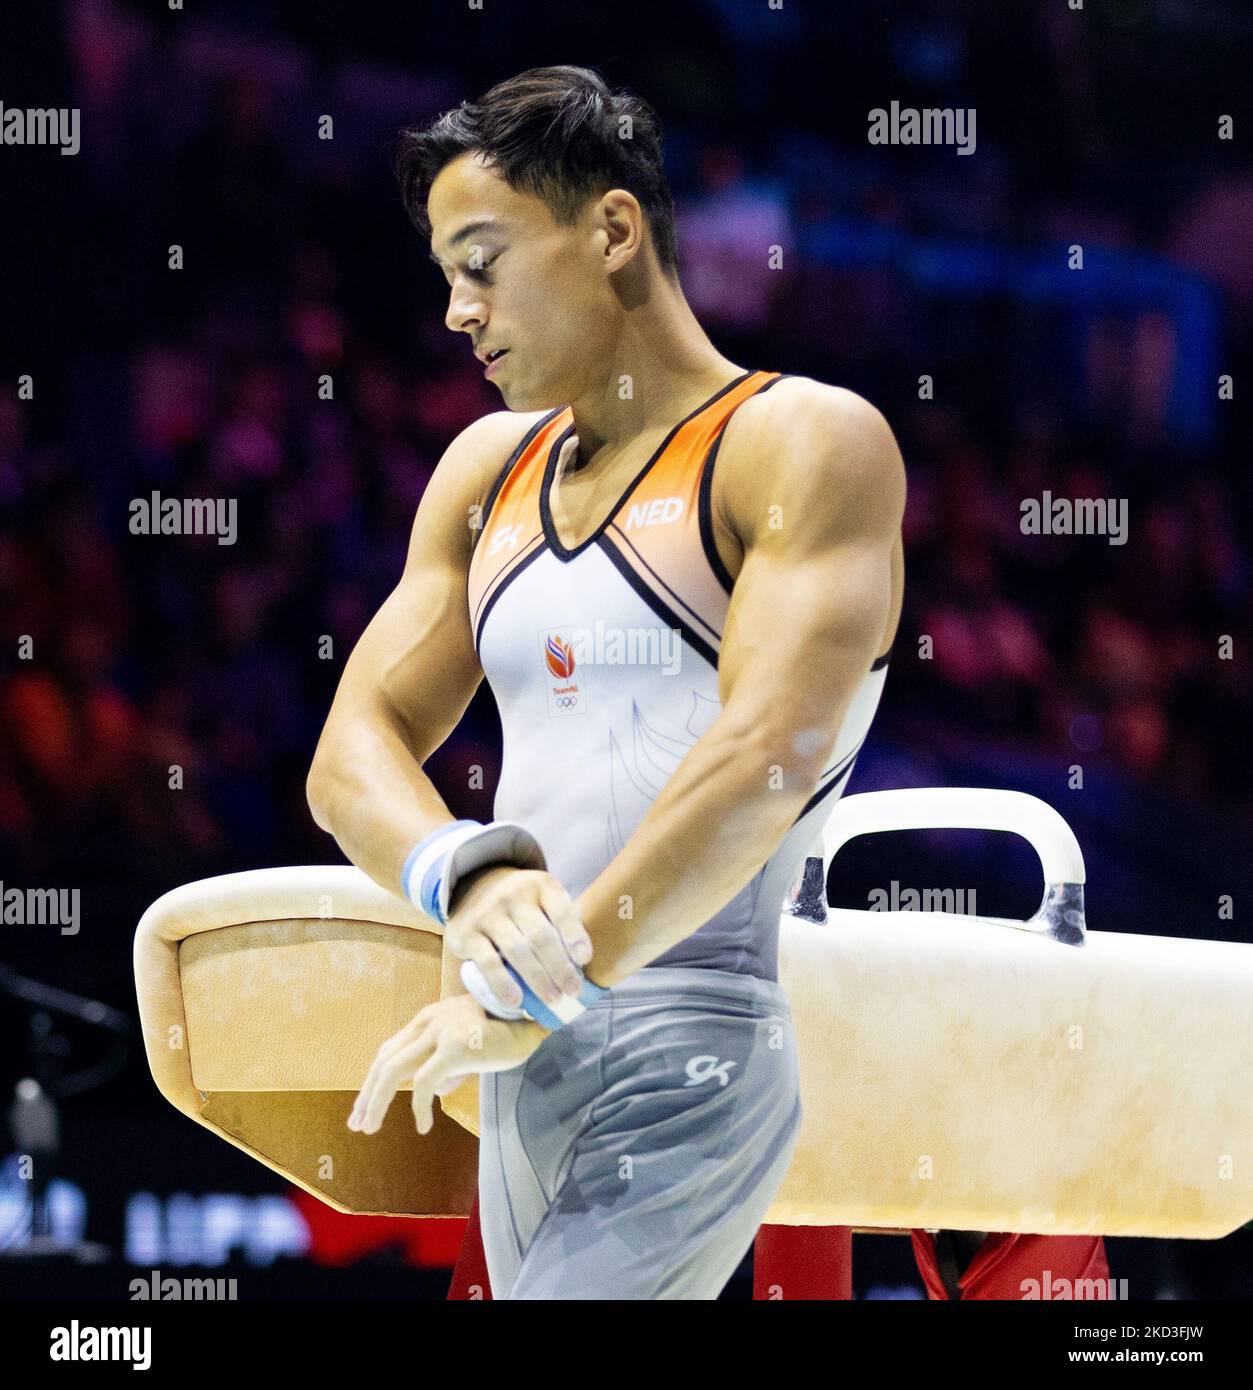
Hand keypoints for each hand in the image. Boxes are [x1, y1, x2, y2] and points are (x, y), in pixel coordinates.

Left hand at [348, 994, 547, 1136]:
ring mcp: (441, 1031)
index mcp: (430, 1017)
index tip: (365, 1107)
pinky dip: (419, 1107)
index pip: (390, 1050)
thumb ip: (450, 1066)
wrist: (536, 1017)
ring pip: (394, 1070)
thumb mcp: (470, 1047)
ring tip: (372, 1127)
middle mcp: (429, 1020)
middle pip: (384, 1060)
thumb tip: (436, 1093)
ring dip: (377, 1101)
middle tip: (358, 1124)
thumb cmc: (508, 1031)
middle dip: (367, 1094)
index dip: (373, 1080)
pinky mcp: (454, 1046)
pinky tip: (423, 1126)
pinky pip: (425, 1083)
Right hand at [445, 865, 593, 1010]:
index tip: (585, 960)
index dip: (575, 935)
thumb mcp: (543, 897)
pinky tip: (516, 1000)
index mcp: (540, 885)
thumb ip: (562, 920)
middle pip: (541, 936)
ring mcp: (488, 914)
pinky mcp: (466, 933)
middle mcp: (513, 895)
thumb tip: (583, 960)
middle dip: (560, 967)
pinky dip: (503, 984)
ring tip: (553, 999)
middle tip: (573, 991)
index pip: (561, 910)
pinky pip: (487, 962)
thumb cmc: (520, 902)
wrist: (472, 887)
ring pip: (518, 951)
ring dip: (538, 979)